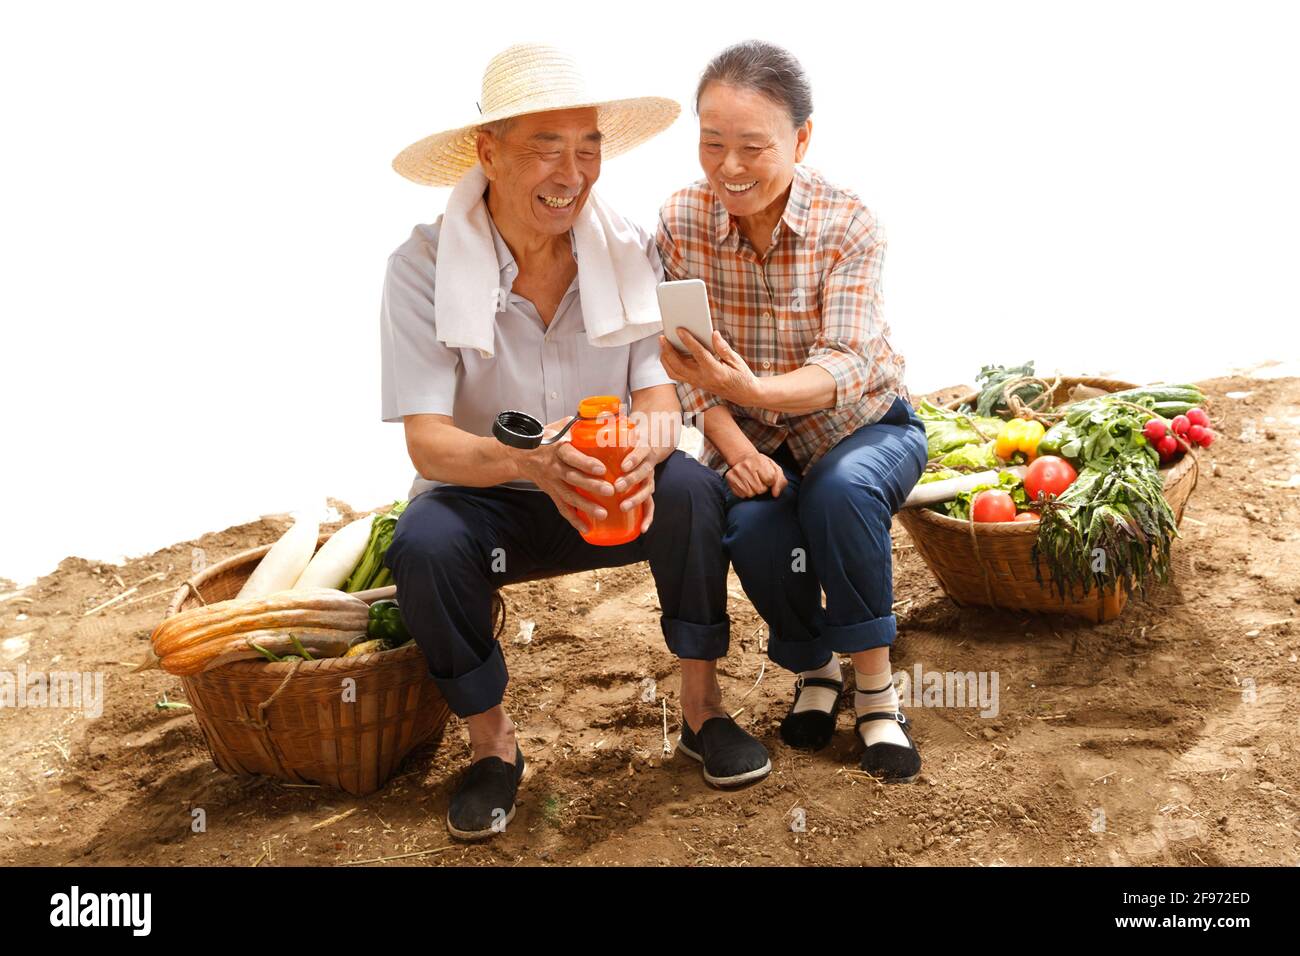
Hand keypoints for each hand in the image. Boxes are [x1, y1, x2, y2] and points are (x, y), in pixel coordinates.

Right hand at [516, 419, 616, 534]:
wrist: (519, 454)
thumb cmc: (546, 438)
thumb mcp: (560, 426)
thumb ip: (582, 423)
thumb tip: (608, 414)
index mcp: (558, 449)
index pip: (572, 456)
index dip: (586, 463)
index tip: (601, 468)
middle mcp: (554, 467)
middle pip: (573, 478)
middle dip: (591, 486)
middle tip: (610, 491)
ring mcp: (552, 482)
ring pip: (568, 496)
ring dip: (585, 506)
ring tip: (603, 514)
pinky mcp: (551, 492)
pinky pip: (562, 508)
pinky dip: (573, 519)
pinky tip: (586, 528)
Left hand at [613, 435, 656, 533]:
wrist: (648, 448)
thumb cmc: (629, 443)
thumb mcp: (622, 434)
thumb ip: (605, 432)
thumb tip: (579, 425)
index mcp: (642, 449)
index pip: (640, 452)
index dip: (633, 459)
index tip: (623, 466)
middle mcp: (647, 465)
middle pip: (643, 473)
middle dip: (631, 480)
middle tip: (617, 487)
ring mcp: (649, 479)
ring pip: (646, 490)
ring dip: (636, 499)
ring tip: (623, 507)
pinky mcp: (647, 491)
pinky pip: (650, 506)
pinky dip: (647, 518)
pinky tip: (642, 528)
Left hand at [659, 329, 760, 406]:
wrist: (743, 394)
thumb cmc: (741, 375)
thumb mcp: (736, 360)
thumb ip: (723, 348)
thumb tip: (713, 334)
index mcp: (715, 372)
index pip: (698, 354)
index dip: (688, 341)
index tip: (679, 330)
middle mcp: (703, 379)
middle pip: (678, 365)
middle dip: (668, 350)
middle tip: (663, 337)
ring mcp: (697, 383)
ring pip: (674, 372)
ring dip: (665, 358)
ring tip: (663, 344)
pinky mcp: (694, 383)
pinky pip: (676, 375)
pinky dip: (669, 364)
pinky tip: (668, 353)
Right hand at [725, 451, 788, 498]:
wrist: (743, 458)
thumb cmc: (762, 466)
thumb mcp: (775, 469)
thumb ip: (780, 482)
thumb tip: (775, 494)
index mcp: (760, 460)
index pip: (770, 480)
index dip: (771, 482)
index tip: (767, 477)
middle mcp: (746, 465)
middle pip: (760, 489)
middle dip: (762, 487)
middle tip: (759, 480)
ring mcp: (736, 471)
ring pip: (750, 494)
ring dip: (754, 490)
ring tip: (752, 482)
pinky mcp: (730, 478)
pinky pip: (742, 495)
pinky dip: (745, 492)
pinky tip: (745, 484)